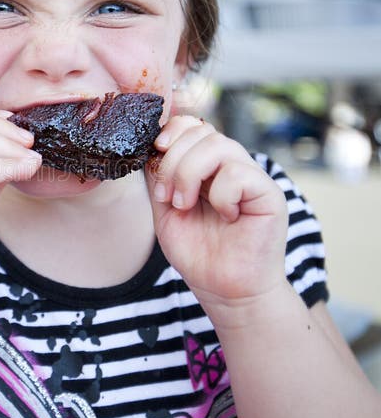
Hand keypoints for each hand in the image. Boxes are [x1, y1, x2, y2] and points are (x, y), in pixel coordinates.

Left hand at [146, 115, 288, 320]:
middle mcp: (232, 165)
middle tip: (168, 197)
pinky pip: (238, 173)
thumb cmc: (199, 254)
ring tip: (185, 206)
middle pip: (201, 131)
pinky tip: (225, 216)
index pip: (192, 125)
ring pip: (219, 146)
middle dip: (173, 160)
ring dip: (189, 175)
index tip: (155, 153)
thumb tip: (148, 144)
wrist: (225, 291)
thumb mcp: (166, 210)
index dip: (171, 131)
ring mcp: (252, 177)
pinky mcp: (269, 194)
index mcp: (208, 166)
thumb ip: (159, 177)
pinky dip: (220, 194)